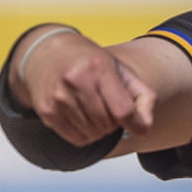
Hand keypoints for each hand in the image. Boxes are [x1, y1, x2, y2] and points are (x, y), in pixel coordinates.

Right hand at [9, 28, 156, 146]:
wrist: (49, 53)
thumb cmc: (91, 64)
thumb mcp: (121, 71)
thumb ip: (144, 97)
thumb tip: (143, 128)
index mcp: (99, 67)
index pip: (123, 111)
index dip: (136, 124)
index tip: (138, 126)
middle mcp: (76, 80)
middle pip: (108, 125)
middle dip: (114, 122)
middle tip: (108, 107)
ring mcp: (59, 97)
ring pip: (93, 134)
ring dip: (99, 129)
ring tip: (94, 110)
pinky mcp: (47, 111)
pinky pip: (77, 139)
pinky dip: (85, 134)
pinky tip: (82, 118)